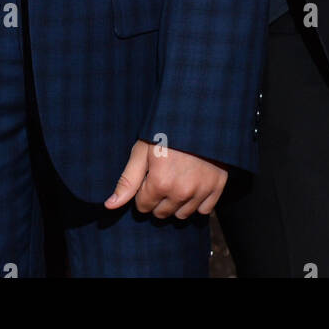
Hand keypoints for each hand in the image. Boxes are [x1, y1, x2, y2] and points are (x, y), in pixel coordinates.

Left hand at [104, 139, 227, 218]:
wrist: (200, 113)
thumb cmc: (167, 127)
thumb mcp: (142, 149)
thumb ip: (128, 180)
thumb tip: (110, 206)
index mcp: (160, 182)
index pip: (143, 206)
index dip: (143, 191)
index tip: (149, 174)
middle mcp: (181, 192)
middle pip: (161, 214)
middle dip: (157, 199)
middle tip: (162, 175)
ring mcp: (201, 190)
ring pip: (182, 215)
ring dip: (176, 203)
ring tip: (177, 179)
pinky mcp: (217, 187)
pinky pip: (203, 211)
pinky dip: (197, 202)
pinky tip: (193, 184)